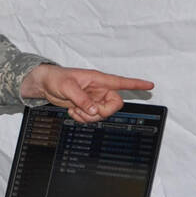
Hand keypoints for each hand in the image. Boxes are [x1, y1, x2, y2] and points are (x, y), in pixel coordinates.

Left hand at [19, 64, 153, 123]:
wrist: (44, 84)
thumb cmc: (56, 78)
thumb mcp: (68, 87)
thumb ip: (82, 99)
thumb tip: (94, 110)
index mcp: (98, 80)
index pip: (122, 82)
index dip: (137, 84)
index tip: (150, 86)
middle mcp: (99, 90)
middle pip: (114, 105)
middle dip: (102, 112)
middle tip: (87, 110)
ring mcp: (93, 99)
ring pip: (102, 114)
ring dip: (89, 116)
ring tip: (75, 109)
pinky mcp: (87, 107)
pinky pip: (92, 118)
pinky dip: (82, 118)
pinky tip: (73, 111)